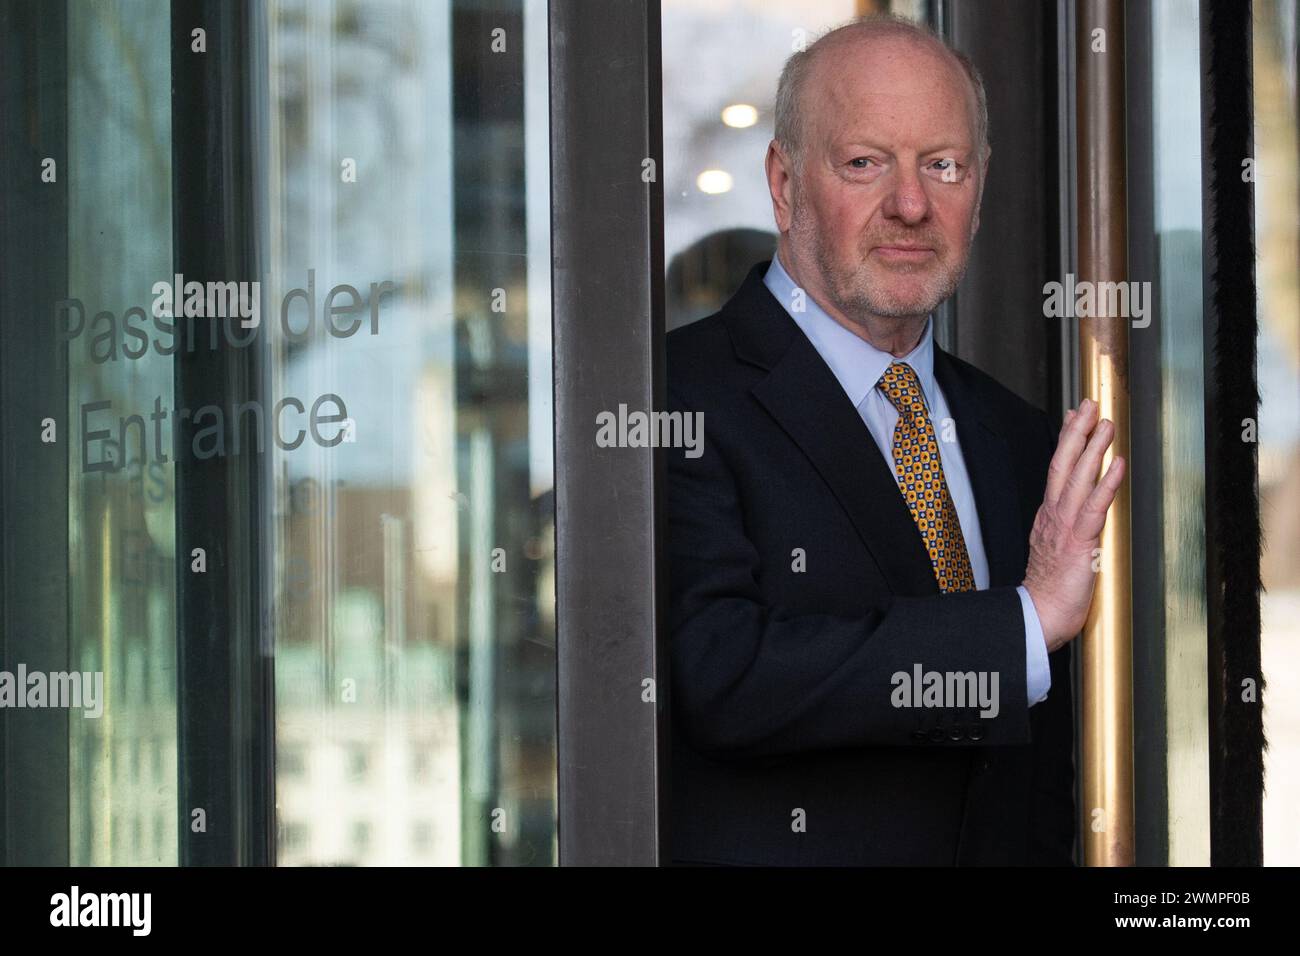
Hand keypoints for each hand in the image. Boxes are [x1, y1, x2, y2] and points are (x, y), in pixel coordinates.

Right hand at [1022, 398, 1125, 652]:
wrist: (1039, 616)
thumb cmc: (1048, 592)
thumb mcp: (1052, 551)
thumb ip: (1060, 530)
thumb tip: (1070, 516)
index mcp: (1047, 517)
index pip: (1057, 471)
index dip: (1066, 442)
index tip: (1076, 417)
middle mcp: (1052, 515)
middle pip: (1063, 465)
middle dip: (1076, 432)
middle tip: (1089, 404)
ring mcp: (1063, 526)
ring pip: (1078, 479)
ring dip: (1093, 448)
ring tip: (1105, 423)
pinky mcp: (1078, 541)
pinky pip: (1094, 507)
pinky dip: (1106, 484)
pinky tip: (1117, 464)